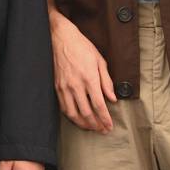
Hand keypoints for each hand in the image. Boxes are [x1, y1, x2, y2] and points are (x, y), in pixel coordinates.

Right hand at [48, 0, 115, 131]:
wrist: (61, 38)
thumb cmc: (82, 47)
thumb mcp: (100, 61)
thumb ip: (107, 81)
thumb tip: (113, 98)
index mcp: (89, 78)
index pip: (99, 105)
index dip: (105, 119)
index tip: (109, 126)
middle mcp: (76, 85)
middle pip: (86, 113)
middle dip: (96, 125)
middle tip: (102, 130)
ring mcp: (65, 87)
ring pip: (73, 113)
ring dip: (83, 124)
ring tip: (90, 128)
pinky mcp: (57, 87)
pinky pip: (64, 107)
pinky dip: (71, 116)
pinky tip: (77, 118)